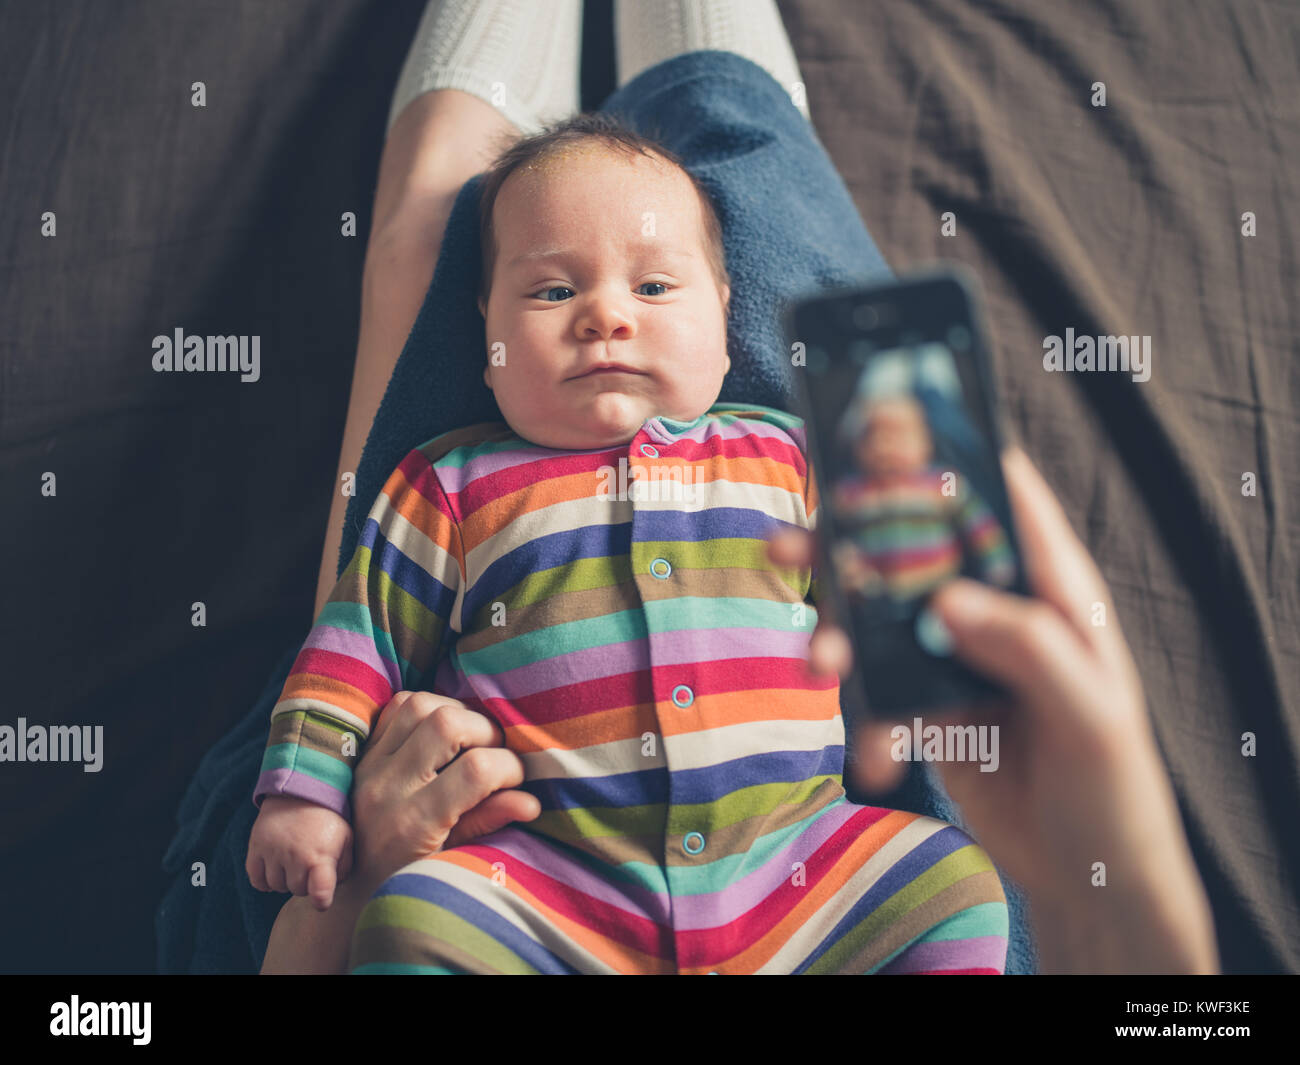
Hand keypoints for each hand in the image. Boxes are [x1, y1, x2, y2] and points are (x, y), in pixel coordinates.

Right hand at [247, 796, 353, 910]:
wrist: (300, 792)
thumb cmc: (327, 820)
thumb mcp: (345, 838)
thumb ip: (344, 866)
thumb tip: (332, 889)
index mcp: (320, 855)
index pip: (319, 888)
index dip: (321, 899)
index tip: (321, 902)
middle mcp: (294, 856)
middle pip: (297, 891)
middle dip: (304, 883)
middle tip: (309, 866)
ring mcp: (273, 852)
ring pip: (276, 886)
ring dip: (285, 880)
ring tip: (294, 862)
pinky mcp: (256, 848)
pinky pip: (256, 880)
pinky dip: (265, 880)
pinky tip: (276, 868)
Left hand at [343, 690, 541, 898]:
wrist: (350, 881)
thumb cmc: (408, 876)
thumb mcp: (451, 859)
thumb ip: (486, 822)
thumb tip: (531, 802)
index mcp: (413, 824)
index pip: (475, 770)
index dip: (509, 767)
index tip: (517, 779)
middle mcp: (388, 787)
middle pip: (446, 723)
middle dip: (486, 730)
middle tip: (496, 751)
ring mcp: (371, 765)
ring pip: (419, 704)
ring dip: (457, 711)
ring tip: (472, 736)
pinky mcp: (363, 752)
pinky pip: (396, 706)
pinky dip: (428, 707)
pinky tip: (444, 729)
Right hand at [769, 447, 1217, 970]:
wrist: (1085, 876)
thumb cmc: (1112, 787)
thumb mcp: (1090, 715)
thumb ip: (1028, 649)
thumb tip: (944, 600)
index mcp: (1054, 592)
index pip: (1006, 501)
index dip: (953, 458)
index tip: (885, 435)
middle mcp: (999, 611)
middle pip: (918, 554)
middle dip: (853, 547)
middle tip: (792, 543)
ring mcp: (958, 658)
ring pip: (882, 622)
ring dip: (841, 637)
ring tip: (819, 665)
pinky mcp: (929, 706)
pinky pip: (880, 694)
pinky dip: (866, 721)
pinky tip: (878, 758)